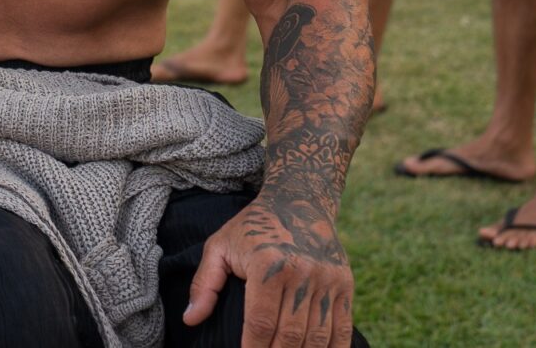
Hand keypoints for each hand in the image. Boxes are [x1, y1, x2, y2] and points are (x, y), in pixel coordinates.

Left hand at [185, 195, 353, 347]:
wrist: (299, 200)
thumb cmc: (253, 227)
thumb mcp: (220, 246)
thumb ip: (205, 284)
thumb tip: (190, 319)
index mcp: (267, 264)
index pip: (260, 322)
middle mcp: (301, 272)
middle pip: (289, 335)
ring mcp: (326, 279)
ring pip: (316, 337)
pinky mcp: (345, 284)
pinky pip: (342, 328)